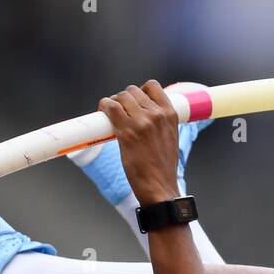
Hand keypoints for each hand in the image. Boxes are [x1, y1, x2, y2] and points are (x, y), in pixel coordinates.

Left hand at [98, 80, 181, 205]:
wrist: (159, 187)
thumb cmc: (162, 167)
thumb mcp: (169, 137)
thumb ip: (159, 122)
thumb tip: (140, 112)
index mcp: (170, 114)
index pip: (152, 86)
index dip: (139, 91)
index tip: (134, 102)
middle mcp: (157, 114)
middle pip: (133, 90)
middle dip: (123, 99)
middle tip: (119, 112)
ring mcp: (142, 122)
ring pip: (121, 97)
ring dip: (113, 103)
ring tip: (111, 115)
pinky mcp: (127, 132)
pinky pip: (110, 107)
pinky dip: (104, 107)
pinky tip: (103, 114)